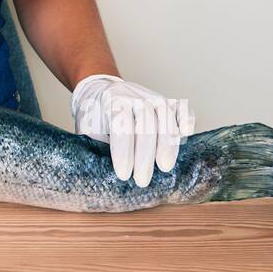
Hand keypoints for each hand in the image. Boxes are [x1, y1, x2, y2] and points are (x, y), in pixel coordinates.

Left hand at [70, 74, 195, 187]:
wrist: (99, 91)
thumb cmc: (93, 117)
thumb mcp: (86, 130)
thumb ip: (96, 146)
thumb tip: (106, 176)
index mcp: (110, 102)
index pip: (121, 126)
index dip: (124, 152)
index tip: (124, 175)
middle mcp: (133, 95)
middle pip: (146, 122)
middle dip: (145, 155)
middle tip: (142, 180)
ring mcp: (152, 96)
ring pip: (165, 115)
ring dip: (167, 143)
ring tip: (164, 167)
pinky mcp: (166, 101)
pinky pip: (181, 108)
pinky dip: (186, 120)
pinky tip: (184, 136)